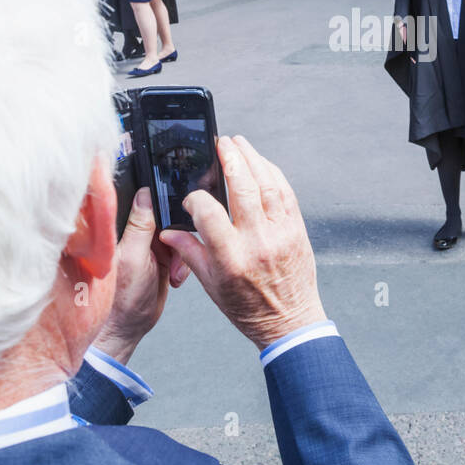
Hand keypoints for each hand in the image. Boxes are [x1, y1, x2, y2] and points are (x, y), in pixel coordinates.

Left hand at [92, 188, 189, 364]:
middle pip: (167, 216)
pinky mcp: (162, 257)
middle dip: (178, 234)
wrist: (129, 327)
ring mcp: (150, 245)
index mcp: (123, 227)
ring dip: (183, 253)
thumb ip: (140, 226)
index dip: (164, 205)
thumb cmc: (122, 298)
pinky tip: (175, 277)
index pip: (146, 202)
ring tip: (175, 272)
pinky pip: (183, 250)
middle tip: (175, 252)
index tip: (176, 217)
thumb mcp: (135, 258)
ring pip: (179, 234)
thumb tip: (145, 194)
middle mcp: (136, 233)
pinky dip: (185, 264)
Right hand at [158, 136, 326, 349]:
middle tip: (221, 143)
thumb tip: (168, 232)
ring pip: (267, 184)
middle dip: (230, 159)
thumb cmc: (248, 308)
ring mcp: (281, 233)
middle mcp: (258, 241)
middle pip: (242, 188)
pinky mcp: (297, 229)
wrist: (290, 321)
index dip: (195, 199)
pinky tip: (262, 164)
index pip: (208, 213)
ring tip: (240, 144)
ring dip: (253, 158)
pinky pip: (286, 193)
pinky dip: (273, 174)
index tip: (192, 197)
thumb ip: (190, 253)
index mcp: (231, 257)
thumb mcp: (211, 285)